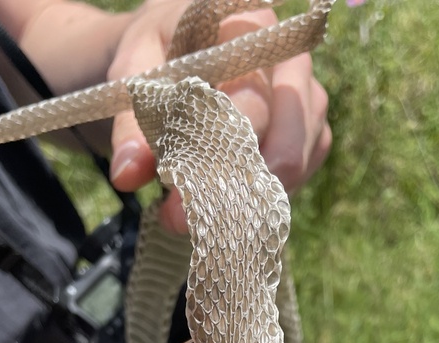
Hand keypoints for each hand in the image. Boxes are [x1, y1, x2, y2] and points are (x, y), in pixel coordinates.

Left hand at [106, 0, 331, 230]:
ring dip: (253, 195)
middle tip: (191, 219)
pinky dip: (266, 194)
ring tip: (200, 214)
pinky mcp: (310, 130)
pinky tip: (230, 203)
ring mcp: (307, 96)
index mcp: (247, 27)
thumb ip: (129, 125)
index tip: (183, 192)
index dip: (221, 150)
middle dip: (240, 185)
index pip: (251, 98)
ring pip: (299, 157)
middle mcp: (289, 59)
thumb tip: (127, 175)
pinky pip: (302, 169)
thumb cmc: (155, 56)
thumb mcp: (131, 75)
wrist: (170, 54)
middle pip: (288, 133)